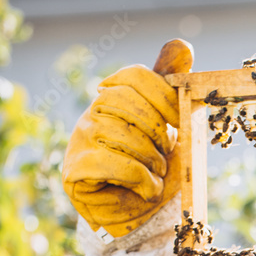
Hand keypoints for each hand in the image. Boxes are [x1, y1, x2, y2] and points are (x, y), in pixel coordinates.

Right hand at [62, 39, 193, 236]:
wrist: (140, 211)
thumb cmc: (154, 165)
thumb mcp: (172, 126)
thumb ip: (170, 88)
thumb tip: (181, 44)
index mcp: (116, 97)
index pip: (134, 75)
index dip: (162, 93)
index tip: (179, 117)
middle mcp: (93, 113)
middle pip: (124, 100)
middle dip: (156, 129)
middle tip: (166, 152)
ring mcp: (80, 140)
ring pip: (119, 134)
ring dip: (151, 160)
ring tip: (156, 174)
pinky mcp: (74, 170)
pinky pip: (107, 162)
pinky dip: (137, 177)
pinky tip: (146, 187)